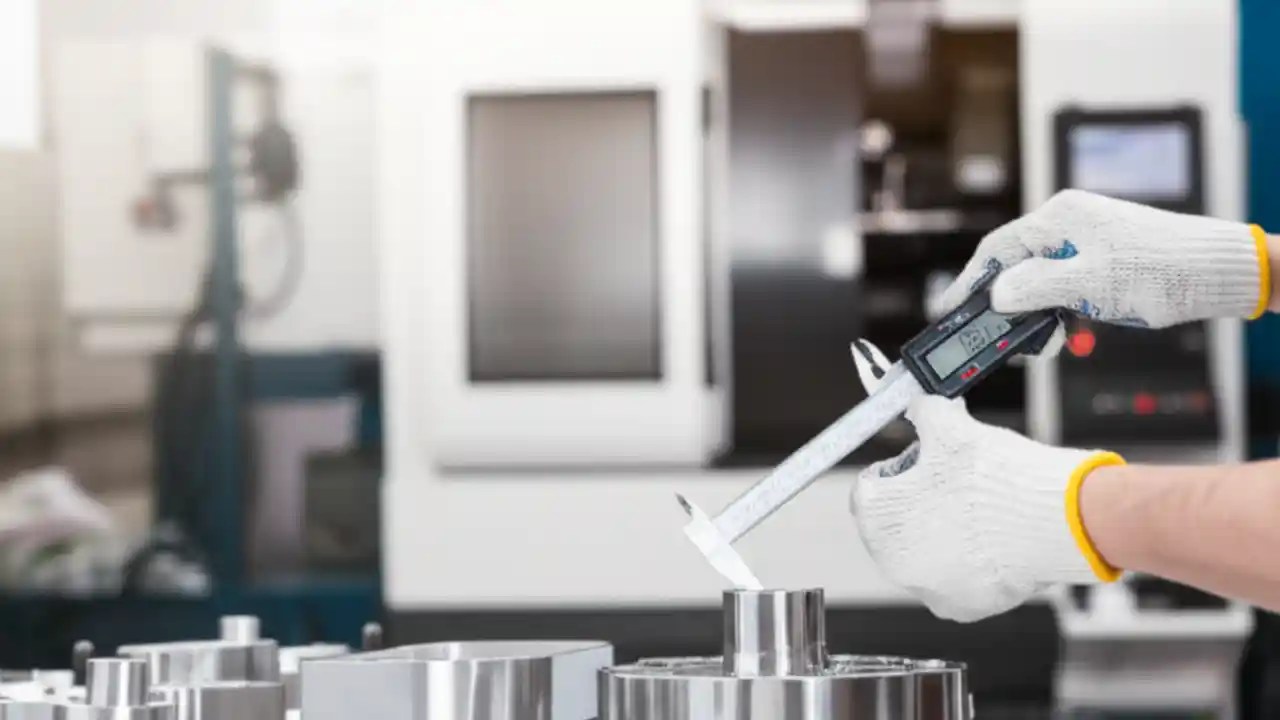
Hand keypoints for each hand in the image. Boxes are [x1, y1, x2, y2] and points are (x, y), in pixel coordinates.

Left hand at [850, 394, 1123, 621]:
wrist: (1054, 519)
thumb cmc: (996, 477)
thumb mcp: (951, 425)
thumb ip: (925, 413)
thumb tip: (920, 406)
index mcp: (877, 515)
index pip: (870, 489)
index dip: (897, 471)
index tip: (919, 465)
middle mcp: (891, 559)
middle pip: (893, 525)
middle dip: (915, 504)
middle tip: (950, 486)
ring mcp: (925, 587)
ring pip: (924, 554)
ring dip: (940, 534)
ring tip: (976, 512)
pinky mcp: (959, 607)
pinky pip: (953, 581)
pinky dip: (966, 564)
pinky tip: (989, 541)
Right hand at [941, 190, 1268, 328]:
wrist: (1215, 272)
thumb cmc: (1159, 271)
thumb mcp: (1088, 285)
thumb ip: (1035, 288)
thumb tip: (996, 295)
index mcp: (1060, 218)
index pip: (997, 249)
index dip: (969, 281)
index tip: (948, 308)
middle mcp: (1068, 224)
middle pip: (1016, 267)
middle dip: (1010, 307)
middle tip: (1008, 341)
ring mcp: (1086, 241)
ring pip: (1040, 280)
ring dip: (1038, 315)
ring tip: (1051, 341)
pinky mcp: (1101, 260)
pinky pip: (1064, 286)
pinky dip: (1060, 311)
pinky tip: (1070, 332)